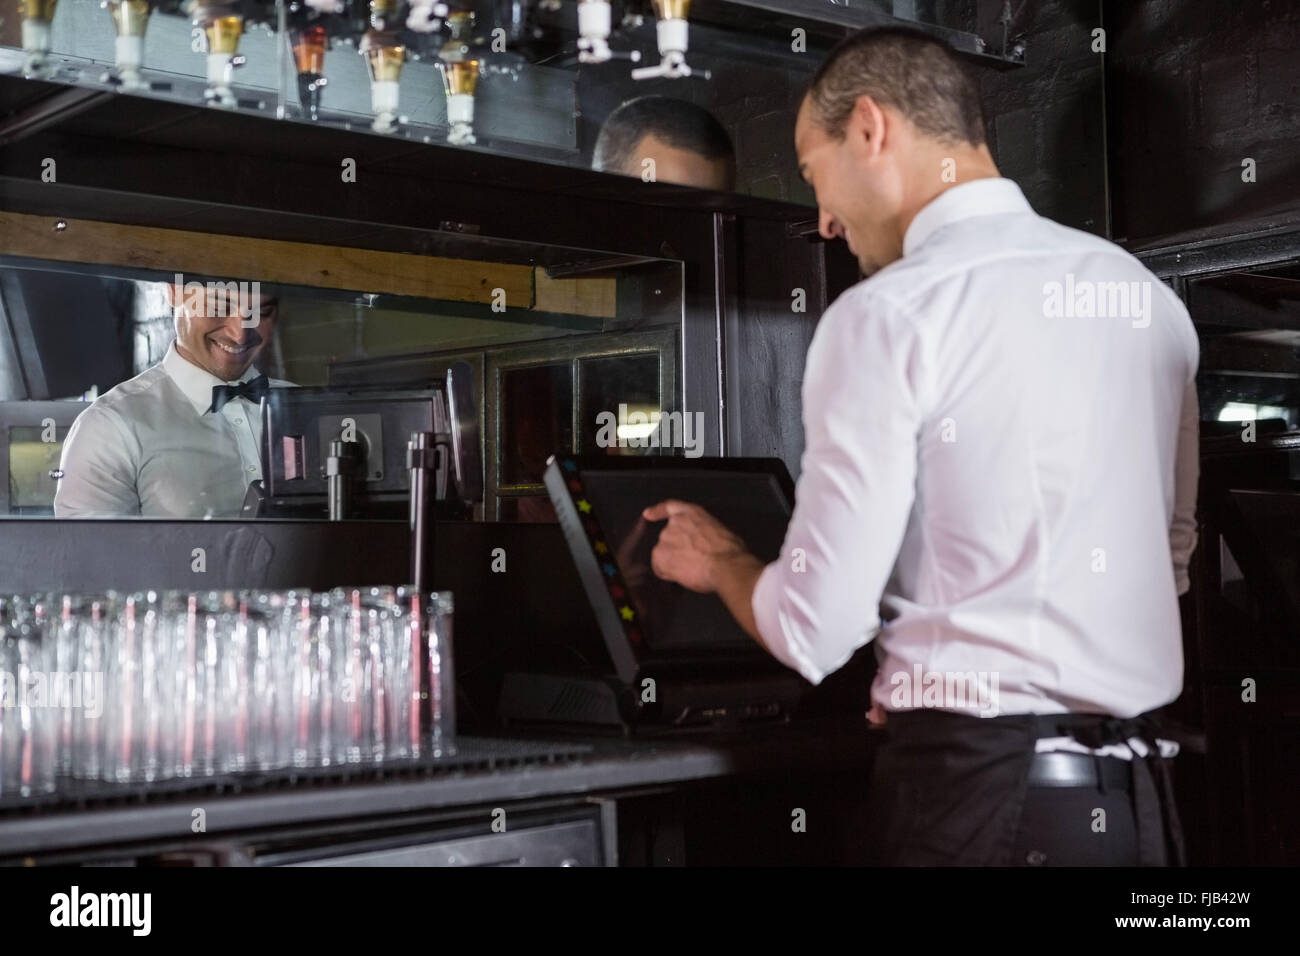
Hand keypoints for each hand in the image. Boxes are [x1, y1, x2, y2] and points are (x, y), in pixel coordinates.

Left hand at [641, 499, 755, 592]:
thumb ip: (705, 533)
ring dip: (673, 562)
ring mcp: (667, 537)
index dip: (658, 511)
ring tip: (692, 570)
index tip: (648, 514)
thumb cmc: (730, 552)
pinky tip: (678, 576)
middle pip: (668, 537)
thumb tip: (704, 544)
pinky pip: (658, 566)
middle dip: (677, 550)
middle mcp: (676, 522)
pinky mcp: (661, 554)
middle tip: (693, 562)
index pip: (670, 507)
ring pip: (663, 553)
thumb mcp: (720, 533)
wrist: (726, 565)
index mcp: (693, 513)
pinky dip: (665, 573)